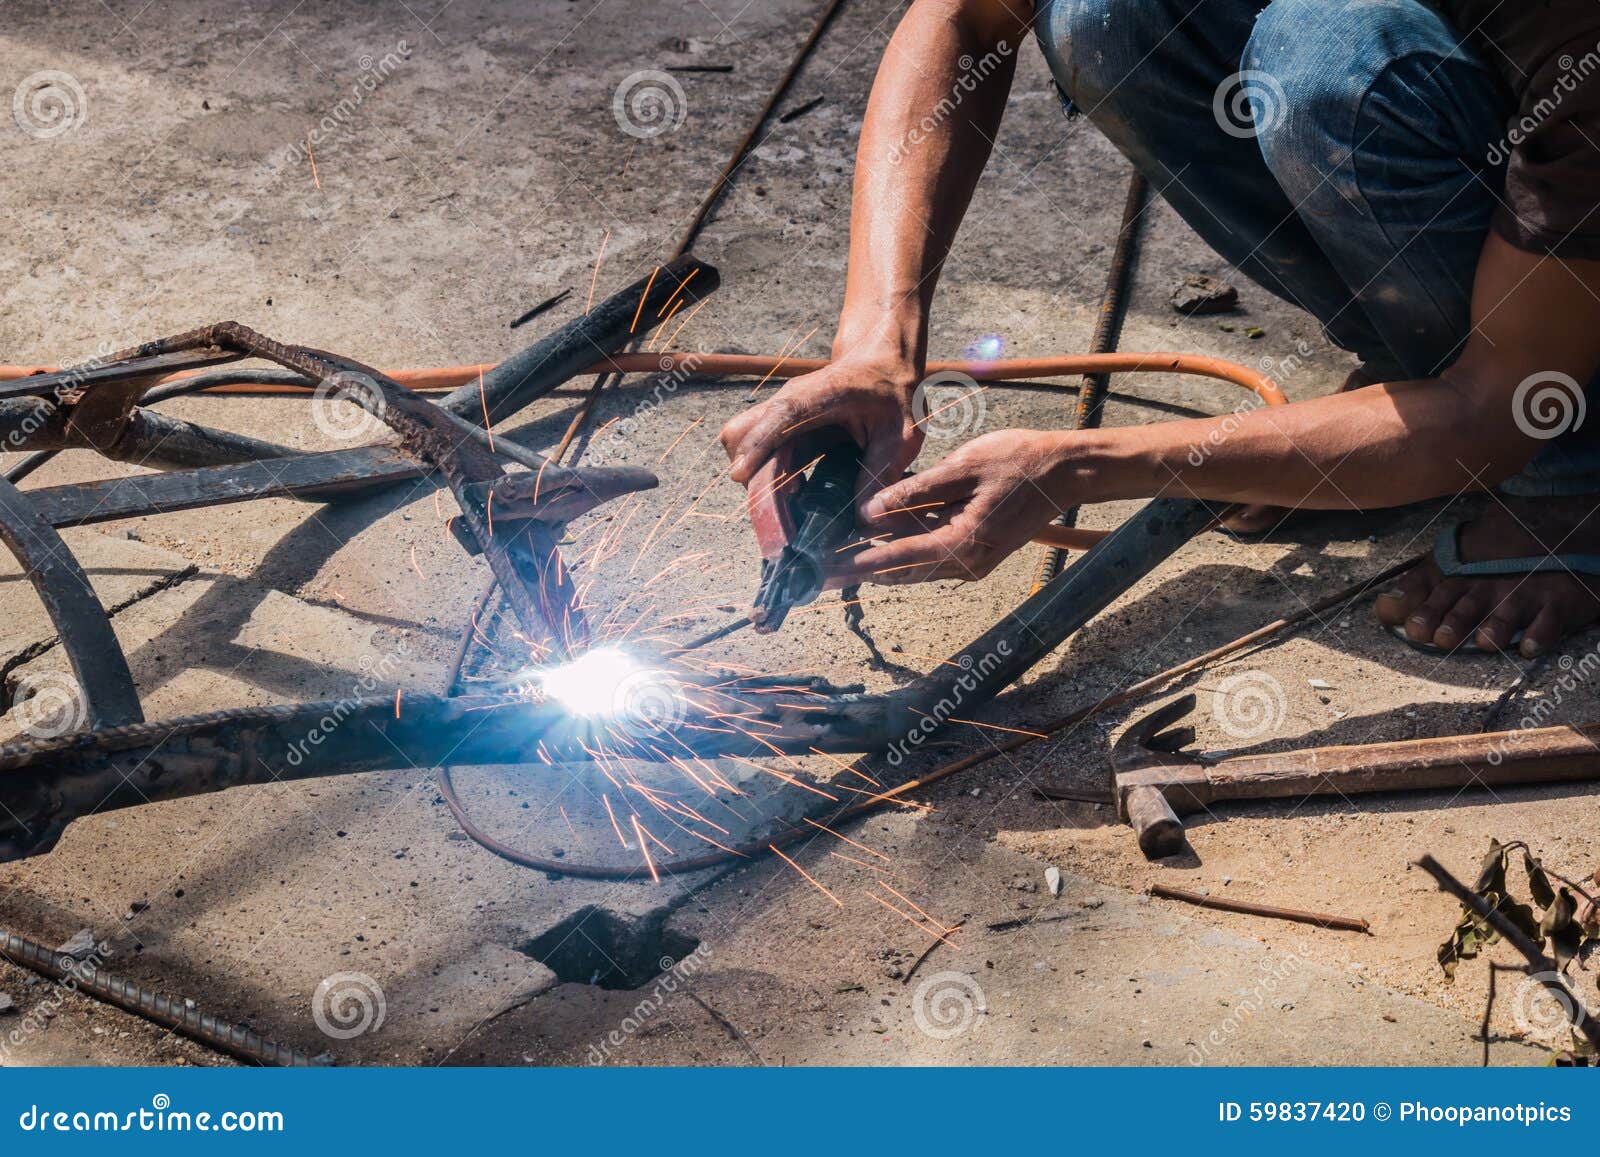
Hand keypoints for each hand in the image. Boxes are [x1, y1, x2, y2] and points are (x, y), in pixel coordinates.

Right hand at [720, 357, 924, 514]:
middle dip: (752, 477)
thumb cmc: (893, 396)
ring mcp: (780, 412)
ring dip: (755, 478)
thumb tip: (862, 518)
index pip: (779, 416)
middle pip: (742, 433)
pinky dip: (762, 475)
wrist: (883, 367)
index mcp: (821, 395)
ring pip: (741, 443)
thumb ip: (881, 473)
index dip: (758, 445)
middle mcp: (790, 400)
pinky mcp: (779, 426)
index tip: (740, 475)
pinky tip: (791, 495)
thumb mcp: (901, 437)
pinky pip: (756, 450)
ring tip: (785, 508)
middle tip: (778, 515)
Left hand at [838, 429, 1069, 584]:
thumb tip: (868, 511)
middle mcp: (964, 564)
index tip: (819, 571)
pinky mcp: (974, 553)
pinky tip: (872, 543)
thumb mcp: (963, 467)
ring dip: (874, 563)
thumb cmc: (1019, 461)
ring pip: (911, 568)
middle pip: (897, 571)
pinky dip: (898, 552)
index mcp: (961, 544)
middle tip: (813, 570)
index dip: (852, 564)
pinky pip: (927, 558)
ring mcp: (971, 563)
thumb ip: (915, 492)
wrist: (1066, 471)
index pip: (894, 558)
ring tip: (832, 560)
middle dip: (855, 570)